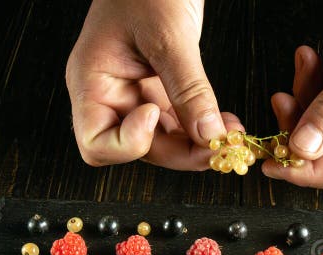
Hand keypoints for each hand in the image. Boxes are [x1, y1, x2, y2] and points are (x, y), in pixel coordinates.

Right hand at [65, 0, 241, 168]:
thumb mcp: (169, 35)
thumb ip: (188, 88)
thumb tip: (209, 135)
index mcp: (91, 82)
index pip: (96, 143)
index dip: (128, 144)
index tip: (157, 116)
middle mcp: (111, 96)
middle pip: (140, 149)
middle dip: (181, 152)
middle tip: (218, 148)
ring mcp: (136, 95)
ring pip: (165, 142)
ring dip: (199, 145)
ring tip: (231, 137)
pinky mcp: (162, 90)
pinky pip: (181, 124)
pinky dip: (204, 129)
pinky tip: (227, 125)